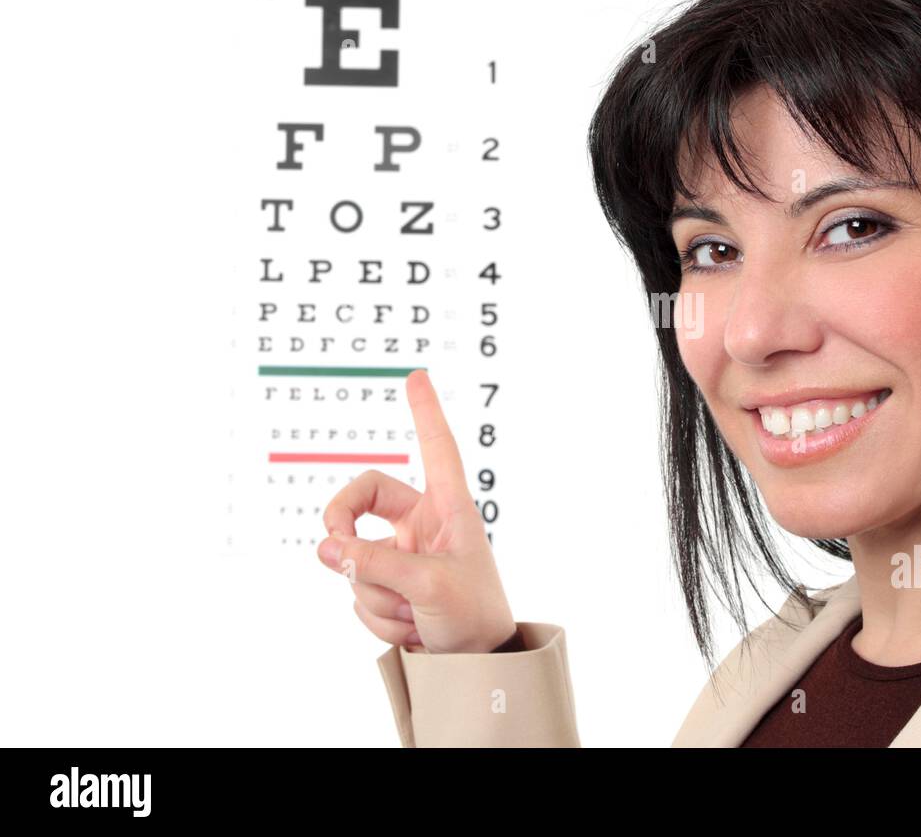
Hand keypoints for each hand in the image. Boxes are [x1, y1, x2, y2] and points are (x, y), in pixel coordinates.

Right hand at [316, 369, 515, 653]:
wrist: (475, 666)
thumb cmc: (472, 615)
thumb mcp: (427, 585)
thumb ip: (374, 563)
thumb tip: (324, 548)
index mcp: (449, 508)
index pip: (435, 448)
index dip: (425, 411)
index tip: (416, 375)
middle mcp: (423, 524)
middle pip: (361, 500)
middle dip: (341, 526)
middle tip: (332, 549)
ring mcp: (402, 556)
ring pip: (353, 561)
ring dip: (375, 595)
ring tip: (416, 615)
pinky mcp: (387, 587)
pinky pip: (356, 593)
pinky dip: (377, 617)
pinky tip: (410, 628)